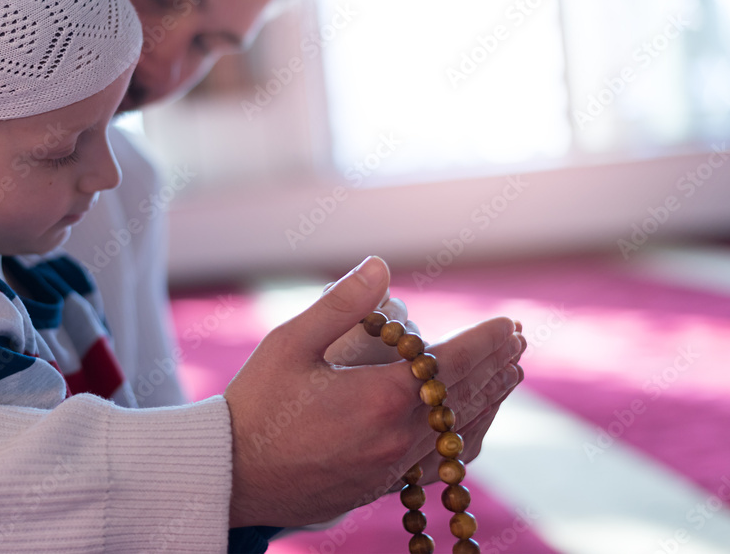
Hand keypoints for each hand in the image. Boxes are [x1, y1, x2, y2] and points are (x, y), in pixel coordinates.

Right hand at [224, 256, 523, 527]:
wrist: (232, 476)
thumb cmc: (256, 405)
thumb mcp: (289, 344)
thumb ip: (339, 304)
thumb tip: (380, 265)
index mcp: (380, 398)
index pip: (452, 364)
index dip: (485, 341)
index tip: (508, 321)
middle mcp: (397, 437)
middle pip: (465, 397)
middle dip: (496, 364)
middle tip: (516, 339)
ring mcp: (393, 468)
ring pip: (461, 431)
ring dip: (489, 398)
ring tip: (509, 374)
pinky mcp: (382, 486)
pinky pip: (442, 460)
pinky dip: (467, 435)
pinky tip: (470, 424)